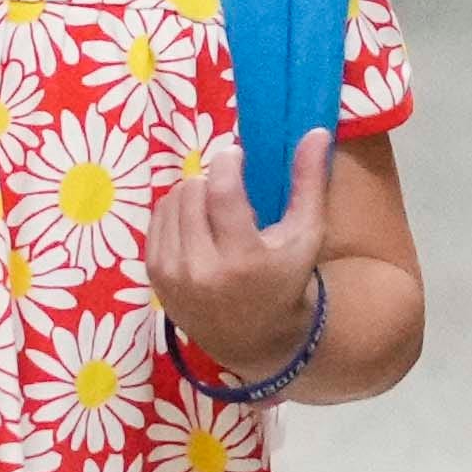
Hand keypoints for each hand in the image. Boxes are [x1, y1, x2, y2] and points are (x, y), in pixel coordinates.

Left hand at [142, 129, 330, 386]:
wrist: (255, 340)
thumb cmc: (286, 281)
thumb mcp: (306, 236)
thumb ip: (309, 183)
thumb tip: (316, 131)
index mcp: (243, 260)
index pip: (221, 190)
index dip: (227, 162)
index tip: (236, 155)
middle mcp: (201, 270)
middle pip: (193, 191)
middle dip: (212, 180)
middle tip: (230, 191)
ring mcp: (173, 275)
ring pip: (172, 200)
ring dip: (193, 193)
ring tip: (215, 209)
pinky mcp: (155, 277)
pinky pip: (157, 219)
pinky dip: (176, 211)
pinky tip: (197, 223)